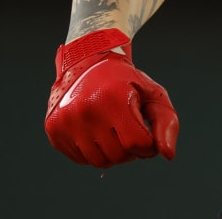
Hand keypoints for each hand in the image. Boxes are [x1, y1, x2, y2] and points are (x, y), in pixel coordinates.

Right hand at [44, 28, 178, 167]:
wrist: (89, 61)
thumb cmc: (126, 81)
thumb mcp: (153, 93)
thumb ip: (166, 123)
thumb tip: (167, 155)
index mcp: (113, 99)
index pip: (136, 143)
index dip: (148, 146)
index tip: (148, 135)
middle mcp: (86, 110)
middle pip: (118, 155)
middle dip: (131, 150)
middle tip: (131, 132)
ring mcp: (66, 121)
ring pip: (99, 161)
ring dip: (113, 154)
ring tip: (115, 133)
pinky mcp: (54, 128)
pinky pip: (80, 159)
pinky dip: (94, 152)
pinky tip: (98, 133)